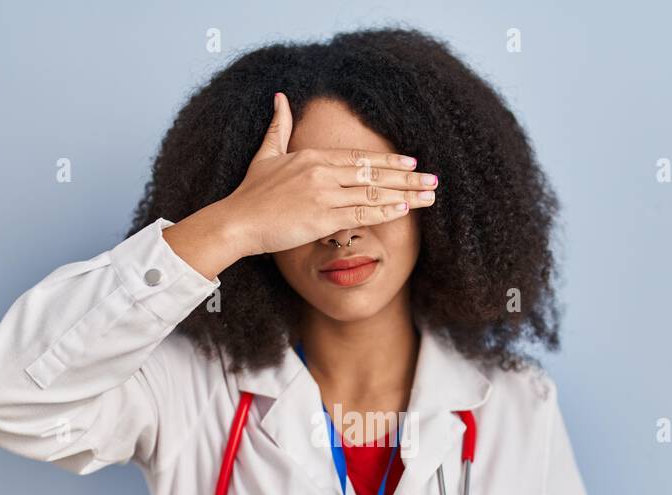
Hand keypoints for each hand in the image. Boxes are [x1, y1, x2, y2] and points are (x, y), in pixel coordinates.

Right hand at [222, 91, 438, 256]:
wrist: (237, 220)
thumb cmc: (251, 193)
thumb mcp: (266, 154)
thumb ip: (279, 126)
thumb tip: (281, 97)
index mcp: (313, 157)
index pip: (359, 158)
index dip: (388, 160)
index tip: (411, 162)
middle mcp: (323, 172)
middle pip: (374, 173)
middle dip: (407, 177)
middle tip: (433, 180)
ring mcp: (324, 194)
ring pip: (374, 192)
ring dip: (405, 195)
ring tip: (429, 196)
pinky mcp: (323, 217)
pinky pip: (361, 212)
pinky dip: (385, 210)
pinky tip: (404, 208)